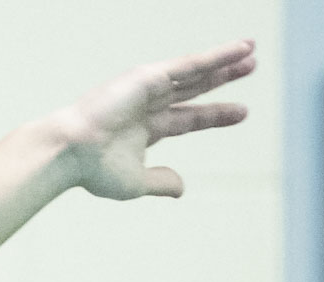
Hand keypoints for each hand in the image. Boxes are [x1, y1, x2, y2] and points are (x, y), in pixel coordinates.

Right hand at [49, 38, 254, 198]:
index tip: (241, 112)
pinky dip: (214, 57)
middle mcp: (149, 104)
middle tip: (250, 66)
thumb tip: (182, 188)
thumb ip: (160, 182)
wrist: (72, 154)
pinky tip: (236, 50)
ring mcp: (148, 88)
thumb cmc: (94, 170)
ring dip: (224, 60)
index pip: (189, 118)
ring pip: (195, 71)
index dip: (216, 115)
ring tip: (251, 50)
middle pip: (196, 88)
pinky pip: (188, 65)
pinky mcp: (147, 77)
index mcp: (146, 128)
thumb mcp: (136, 182)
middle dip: (222, 77)